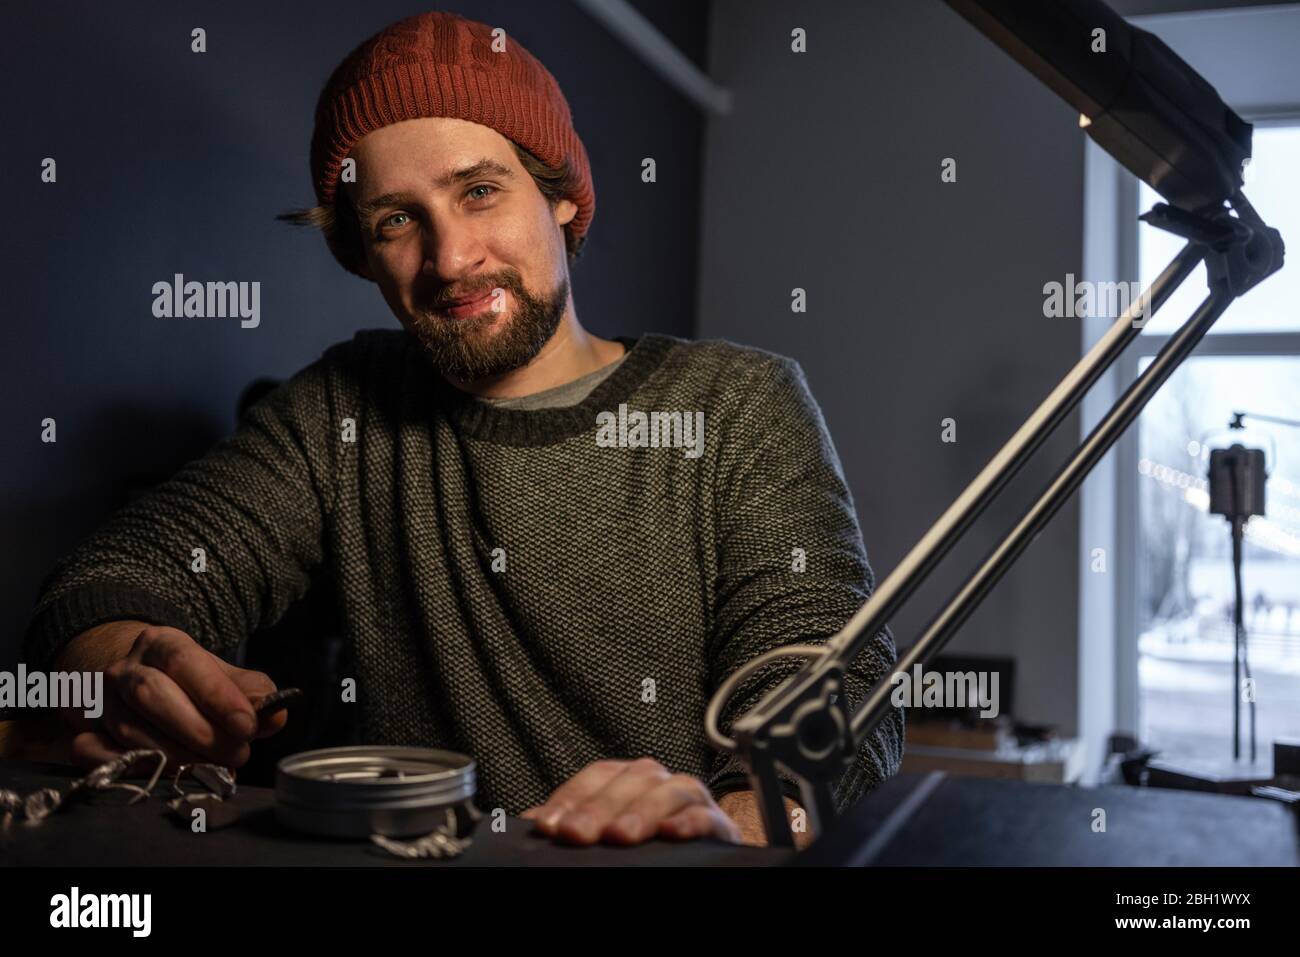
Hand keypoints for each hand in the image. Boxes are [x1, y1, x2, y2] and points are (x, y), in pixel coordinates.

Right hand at [60, 625, 286, 770]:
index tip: (248, 725)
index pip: (185, 661)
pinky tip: (166, 774)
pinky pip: (95, 754)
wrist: (139, 684)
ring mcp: (101, 702)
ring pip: (129, 730)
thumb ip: (253, 694)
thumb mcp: (225, 678)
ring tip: (214, 767)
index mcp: (162, 643)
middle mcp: (125, 669)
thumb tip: (275, 715)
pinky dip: (129, 767)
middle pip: (153, 695)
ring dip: (176, 756)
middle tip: (237, 754)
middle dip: (199, 731)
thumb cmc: (192, 684)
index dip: (217, 695)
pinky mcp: (85, 733)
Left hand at [520, 757, 742, 845]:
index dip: (571, 797)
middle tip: (577, 834)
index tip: (548, 825)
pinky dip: (691, 822)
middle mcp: (660, 783)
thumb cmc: (646, 847)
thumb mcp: (604, 836)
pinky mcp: (719, 825)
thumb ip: (574, 824)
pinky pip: (708, 815)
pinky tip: (672, 834)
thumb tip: (529, 822)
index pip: (596, 776)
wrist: (697, 864)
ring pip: (670, 790)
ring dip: (643, 812)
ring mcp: (691, 800)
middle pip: (631, 780)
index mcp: (629, 781)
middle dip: (600, 807)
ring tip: (620, 836)